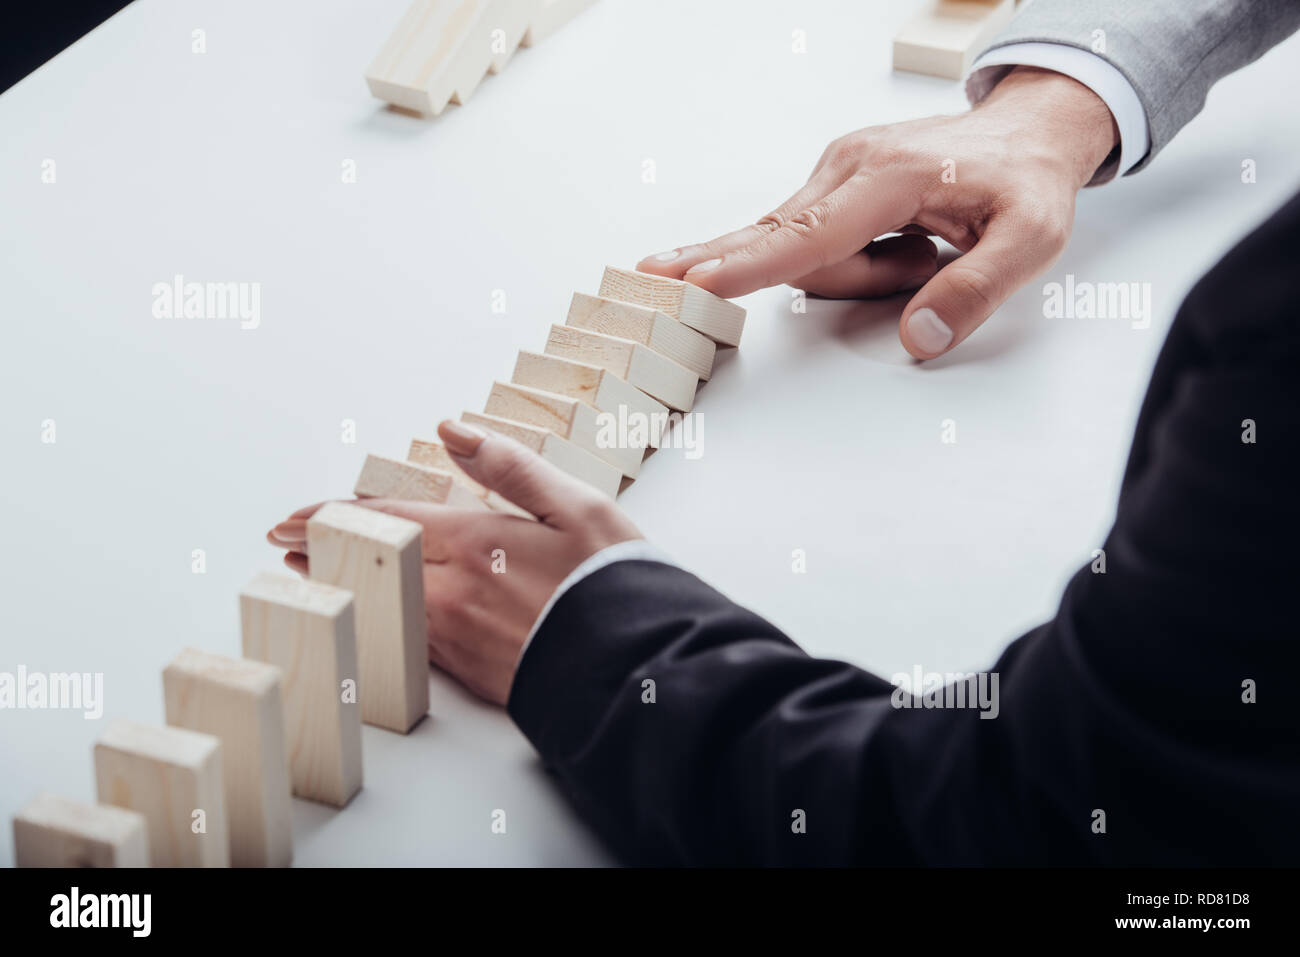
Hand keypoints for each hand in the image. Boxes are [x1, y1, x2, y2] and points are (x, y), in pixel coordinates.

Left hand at [266, 420, 641, 705]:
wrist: (636, 669)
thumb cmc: (613, 585)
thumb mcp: (576, 505)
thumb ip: (510, 466)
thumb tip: (454, 430)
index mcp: (473, 541)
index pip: (383, 521)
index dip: (330, 516)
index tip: (289, 517)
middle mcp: (450, 592)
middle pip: (368, 565)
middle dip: (321, 552)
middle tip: (283, 545)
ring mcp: (455, 636)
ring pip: (381, 603)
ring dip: (343, 586)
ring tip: (315, 575)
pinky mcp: (468, 672)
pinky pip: (408, 637)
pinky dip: (380, 618)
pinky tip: (377, 616)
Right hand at [636, 67, 1118, 358]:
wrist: (1027, 133)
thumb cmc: (1025, 182)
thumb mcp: (1031, 240)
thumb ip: (977, 290)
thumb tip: (917, 339)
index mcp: (889, 177)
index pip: (806, 235)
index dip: (749, 265)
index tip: (697, 281)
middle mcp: (848, 168)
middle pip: (777, 238)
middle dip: (722, 261)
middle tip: (648, 273)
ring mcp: (837, 174)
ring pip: (804, 251)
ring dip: (863, 275)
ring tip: (930, 256)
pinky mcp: (834, 188)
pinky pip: (816, 242)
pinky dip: (853, 262)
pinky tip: (908, 252)